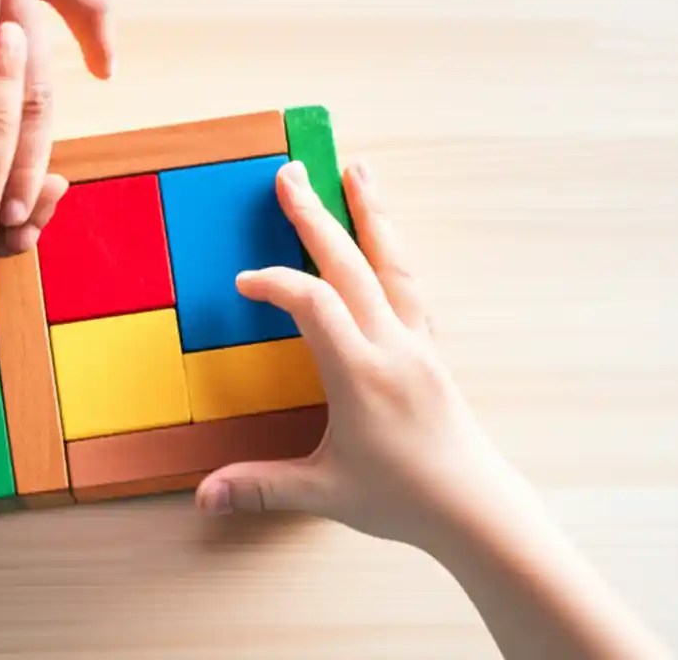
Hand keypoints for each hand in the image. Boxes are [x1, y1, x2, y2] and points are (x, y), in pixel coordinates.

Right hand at [195, 161, 503, 546]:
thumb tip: (203, 497)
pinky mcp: (430, 350)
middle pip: (353, 266)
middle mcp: (393, 348)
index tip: (245, 281)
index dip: (277, 284)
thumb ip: (261, 487)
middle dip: (317, 217)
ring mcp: (417, 344)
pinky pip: (410, 286)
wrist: (474, 507)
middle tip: (290, 174)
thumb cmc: (402, 499)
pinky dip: (392, 252)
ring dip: (371, 214)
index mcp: (361, 376)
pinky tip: (384, 236)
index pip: (315, 305)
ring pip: (393, 264)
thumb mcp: (325, 493)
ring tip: (356, 171)